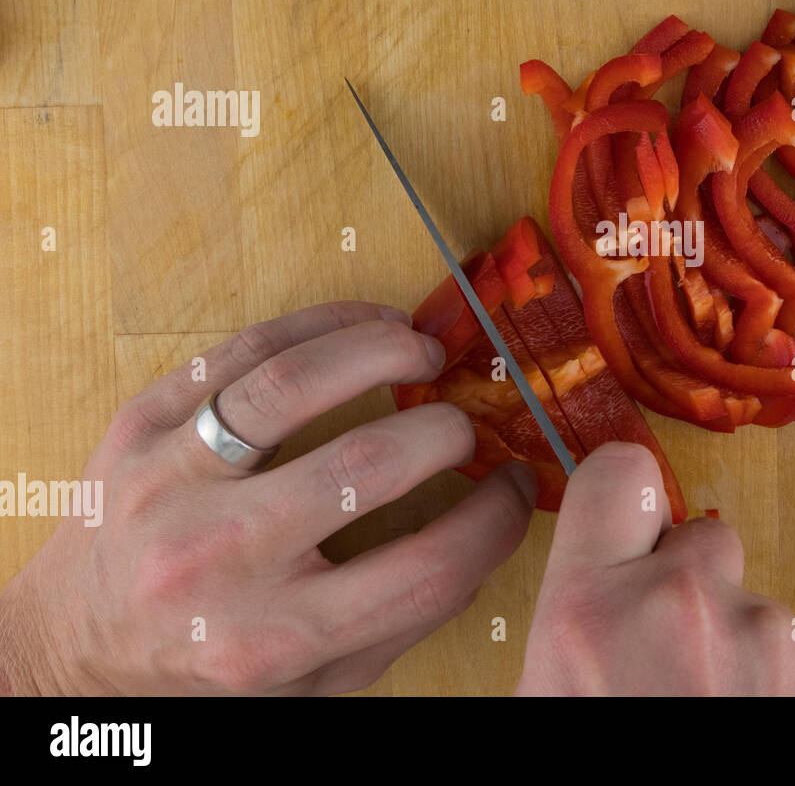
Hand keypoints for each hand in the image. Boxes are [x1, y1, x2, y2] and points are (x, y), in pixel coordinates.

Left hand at [0, 301, 536, 694]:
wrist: (69, 647)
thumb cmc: (205, 666)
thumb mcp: (315, 681)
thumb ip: (406, 614)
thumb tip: (488, 526)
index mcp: (274, 637)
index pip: (427, 566)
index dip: (496, 517)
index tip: (514, 485)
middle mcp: (218, 560)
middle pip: (370, 466)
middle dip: (448, 432)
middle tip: (465, 426)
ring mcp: (169, 483)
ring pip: (295, 386)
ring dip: (383, 351)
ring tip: (423, 351)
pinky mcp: (140, 426)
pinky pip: (240, 352)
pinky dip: (319, 325)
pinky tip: (364, 326)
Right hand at [515, 442, 794, 695]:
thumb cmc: (608, 774)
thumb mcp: (548, 697)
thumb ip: (576, 619)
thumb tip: (596, 584)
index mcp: (588, 614)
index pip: (617, 475)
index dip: (628, 504)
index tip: (636, 526)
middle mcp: (680, 607)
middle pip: (704, 544)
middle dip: (695, 594)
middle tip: (675, 670)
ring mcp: (771, 636)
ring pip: (761, 607)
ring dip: (748, 650)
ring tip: (723, 714)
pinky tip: (766, 722)